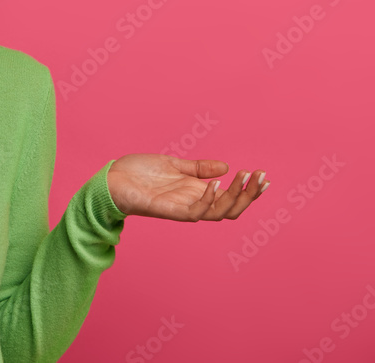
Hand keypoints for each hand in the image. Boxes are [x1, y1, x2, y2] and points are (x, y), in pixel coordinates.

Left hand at [106, 153, 269, 220]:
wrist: (113, 178)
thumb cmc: (139, 173)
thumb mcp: (174, 165)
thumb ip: (198, 168)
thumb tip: (225, 167)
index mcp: (196, 193)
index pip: (231, 197)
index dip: (249, 190)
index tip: (264, 175)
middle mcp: (193, 203)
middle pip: (232, 208)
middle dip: (250, 194)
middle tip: (262, 176)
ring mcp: (183, 209)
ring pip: (219, 213)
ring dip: (236, 196)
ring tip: (245, 177)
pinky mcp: (170, 211)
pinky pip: (196, 212)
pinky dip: (209, 199)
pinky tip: (216, 184)